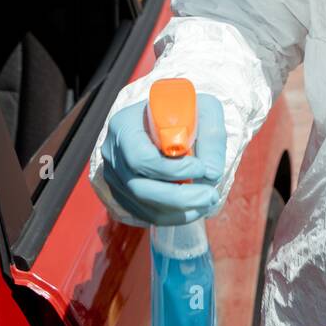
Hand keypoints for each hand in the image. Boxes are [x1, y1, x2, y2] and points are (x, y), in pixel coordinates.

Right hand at [101, 94, 226, 226]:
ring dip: (180, 210)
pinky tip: (195, 207)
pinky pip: (146, 214)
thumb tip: (211, 172)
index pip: (140, 158)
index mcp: (124, 125)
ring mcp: (115, 177)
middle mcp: (113, 153)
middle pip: (140, 187)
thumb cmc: (185, 111)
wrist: (171, 119)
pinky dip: (174, 216)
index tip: (201, 168)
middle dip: (179, 197)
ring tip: (208, 200)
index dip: (171, 170)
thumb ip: (211, 136)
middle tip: (211, 195)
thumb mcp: (204, 109)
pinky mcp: (124, 194)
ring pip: (145, 206)